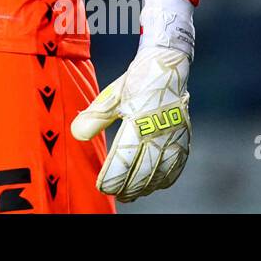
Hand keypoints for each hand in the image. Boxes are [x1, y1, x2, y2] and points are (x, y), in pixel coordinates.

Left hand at [71, 0, 193, 201]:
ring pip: (159, 172)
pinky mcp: (183, 138)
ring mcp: (174, 137)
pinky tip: (154, 185)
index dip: (112, 177)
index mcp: (138, 122)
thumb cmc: (137, 81)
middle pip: (142, 171)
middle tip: (113, 194)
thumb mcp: (112, 95)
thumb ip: (95, 117)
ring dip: (144, 187)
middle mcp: (158, 133)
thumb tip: (76, 134)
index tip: (102, 186)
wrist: (167, 66)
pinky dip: (165, 179)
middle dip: (126, 186)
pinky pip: (177, 166)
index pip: (123, 159)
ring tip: (130, 194)